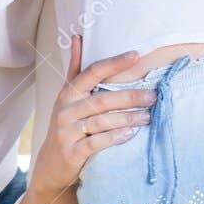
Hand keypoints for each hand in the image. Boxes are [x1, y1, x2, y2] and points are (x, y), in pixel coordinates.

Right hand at [28, 35, 155, 194]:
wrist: (50, 166)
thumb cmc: (66, 127)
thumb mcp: (67, 98)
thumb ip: (75, 69)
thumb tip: (77, 37)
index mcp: (68, 94)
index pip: (91, 72)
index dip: (114, 63)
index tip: (136, 55)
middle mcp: (65, 110)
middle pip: (102, 99)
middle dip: (130, 96)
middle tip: (153, 95)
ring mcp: (66, 132)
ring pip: (102, 121)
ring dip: (128, 117)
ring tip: (148, 116)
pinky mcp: (71, 153)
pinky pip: (97, 142)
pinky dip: (115, 137)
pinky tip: (131, 133)